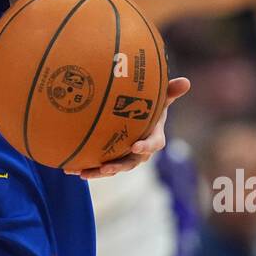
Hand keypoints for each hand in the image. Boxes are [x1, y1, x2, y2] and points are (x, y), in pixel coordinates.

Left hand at [68, 77, 190, 180]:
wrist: (138, 116)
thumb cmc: (151, 105)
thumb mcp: (161, 97)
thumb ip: (170, 91)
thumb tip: (185, 81)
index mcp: (153, 136)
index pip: (154, 144)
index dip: (146, 146)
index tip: (136, 145)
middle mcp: (140, 150)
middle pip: (131, 162)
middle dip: (118, 166)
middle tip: (107, 168)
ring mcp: (125, 156)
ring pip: (113, 167)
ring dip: (98, 172)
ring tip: (83, 173)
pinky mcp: (111, 157)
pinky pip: (99, 165)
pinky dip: (86, 168)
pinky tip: (70, 170)